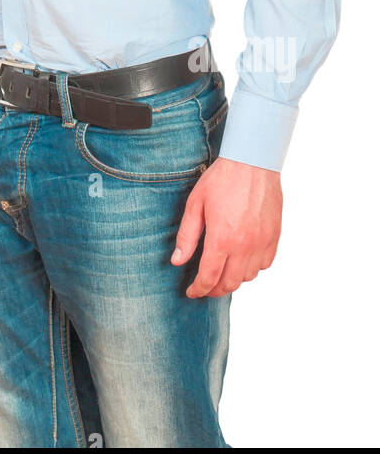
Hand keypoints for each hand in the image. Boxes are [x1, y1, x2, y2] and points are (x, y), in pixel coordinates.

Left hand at [171, 156, 282, 296]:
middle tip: (205, 286)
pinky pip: (265, 264)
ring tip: (222, 272)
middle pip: (230, 283)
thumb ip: (187, 236)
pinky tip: (243, 260)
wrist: (252, 161)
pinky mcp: (274, 236)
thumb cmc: (222, 179)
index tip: (192, 292)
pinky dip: (253, 268)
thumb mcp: (195, 204)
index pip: (209, 277)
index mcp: (222, 239)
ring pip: (248, 276)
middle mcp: (244, 246)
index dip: (199, 289)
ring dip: (234, 279)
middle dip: (214, 290)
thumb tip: (177, 261)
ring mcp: (262, 242)